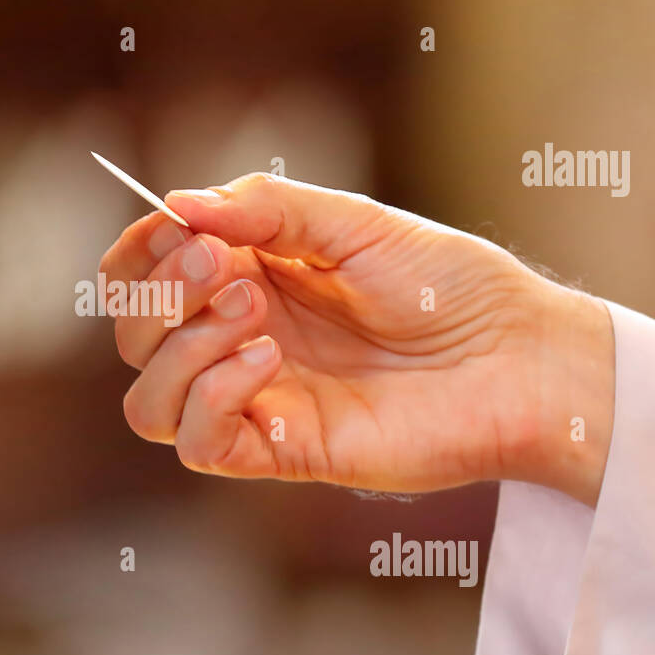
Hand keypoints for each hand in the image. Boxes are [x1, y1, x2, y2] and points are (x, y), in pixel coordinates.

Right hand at [99, 173, 614, 505]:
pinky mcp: (280, 451)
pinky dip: (210, 396)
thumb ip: (265, 209)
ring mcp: (256, 400)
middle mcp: (237, 341)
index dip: (138, 251)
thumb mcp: (354, 222)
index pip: (143, 275)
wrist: (520, 358)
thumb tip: (177, 204)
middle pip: (134, 337)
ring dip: (180, 348)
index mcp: (247, 278)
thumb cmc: (449, 285)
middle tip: (222, 264)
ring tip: (256, 316)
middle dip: (160, 293)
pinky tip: (266, 360)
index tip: (175, 227)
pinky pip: (196, 443)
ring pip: (146, 402)